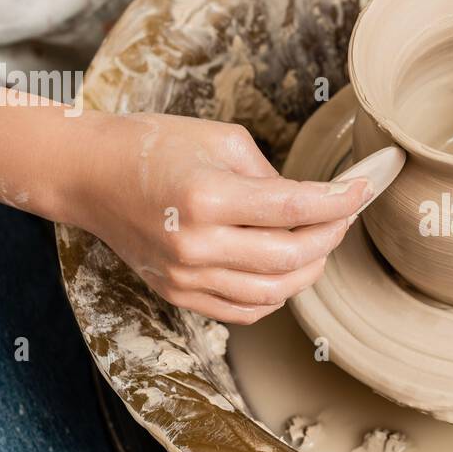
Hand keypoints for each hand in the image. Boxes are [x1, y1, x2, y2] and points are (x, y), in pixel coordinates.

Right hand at [69, 113, 367, 323]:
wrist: (89, 176)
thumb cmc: (154, 147)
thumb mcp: (220, 141)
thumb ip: (270, 177)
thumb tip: (313, 203)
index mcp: (207, 197)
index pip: (294, 207)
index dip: (339, 201)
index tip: (363, 190)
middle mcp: (196, 244)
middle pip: (291, 256)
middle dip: (331, 236)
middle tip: (343, 215)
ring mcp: (186, 277)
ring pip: (273, 293)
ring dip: (309, 270)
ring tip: (320, 243)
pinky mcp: (179, 294)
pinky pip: (244, 311)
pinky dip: (276, 296)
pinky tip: (287, 270)